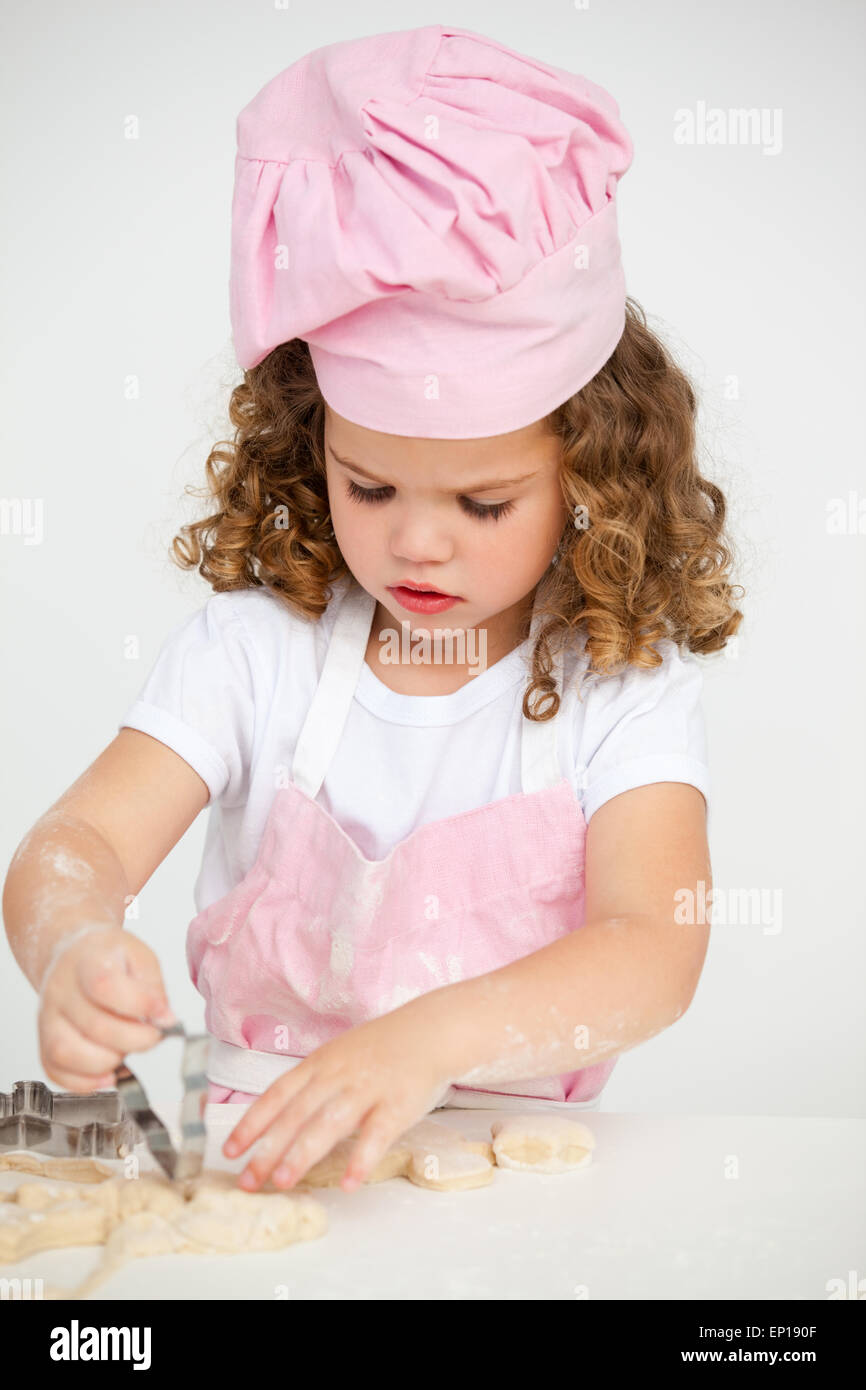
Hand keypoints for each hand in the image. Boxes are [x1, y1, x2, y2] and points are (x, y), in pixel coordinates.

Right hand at [37, 923, 175, 1091]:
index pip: (105, 986)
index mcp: (88, 960)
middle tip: (151, 1036)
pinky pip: (54, 1069)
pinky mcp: (43, 1041)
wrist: (76, 956)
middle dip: (134, 1040)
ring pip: (66, 1052)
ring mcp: (47, 1017)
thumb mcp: (141, 958)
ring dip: (106, 1063)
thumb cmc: (110, 959)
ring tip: (125, 1052)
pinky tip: (107, 1073)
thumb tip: (164, 1021)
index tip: (163, 1016)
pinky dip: (83, 1081)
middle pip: (94, 1026)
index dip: (139, 1006)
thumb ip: (154, 989)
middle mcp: (60, 989)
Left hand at [222, 1002, 453, 1192]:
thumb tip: (278, 1116)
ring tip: (282, 1181)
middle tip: (247, 1180)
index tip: (230, 1150)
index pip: (277, 1094)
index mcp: (320, 1064)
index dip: (252, 1123)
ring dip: (303, 1153)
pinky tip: (348, 1184)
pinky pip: (377, 1135)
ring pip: (328, 1123)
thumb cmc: (381, 1048)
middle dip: (268, 1148)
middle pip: (296, 1114)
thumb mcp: (339, 1055)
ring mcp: (367, 1090)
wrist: (429, 1030)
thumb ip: (312, 1083)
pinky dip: (361, 1159)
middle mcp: (338, 1076)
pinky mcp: (397, 1105)